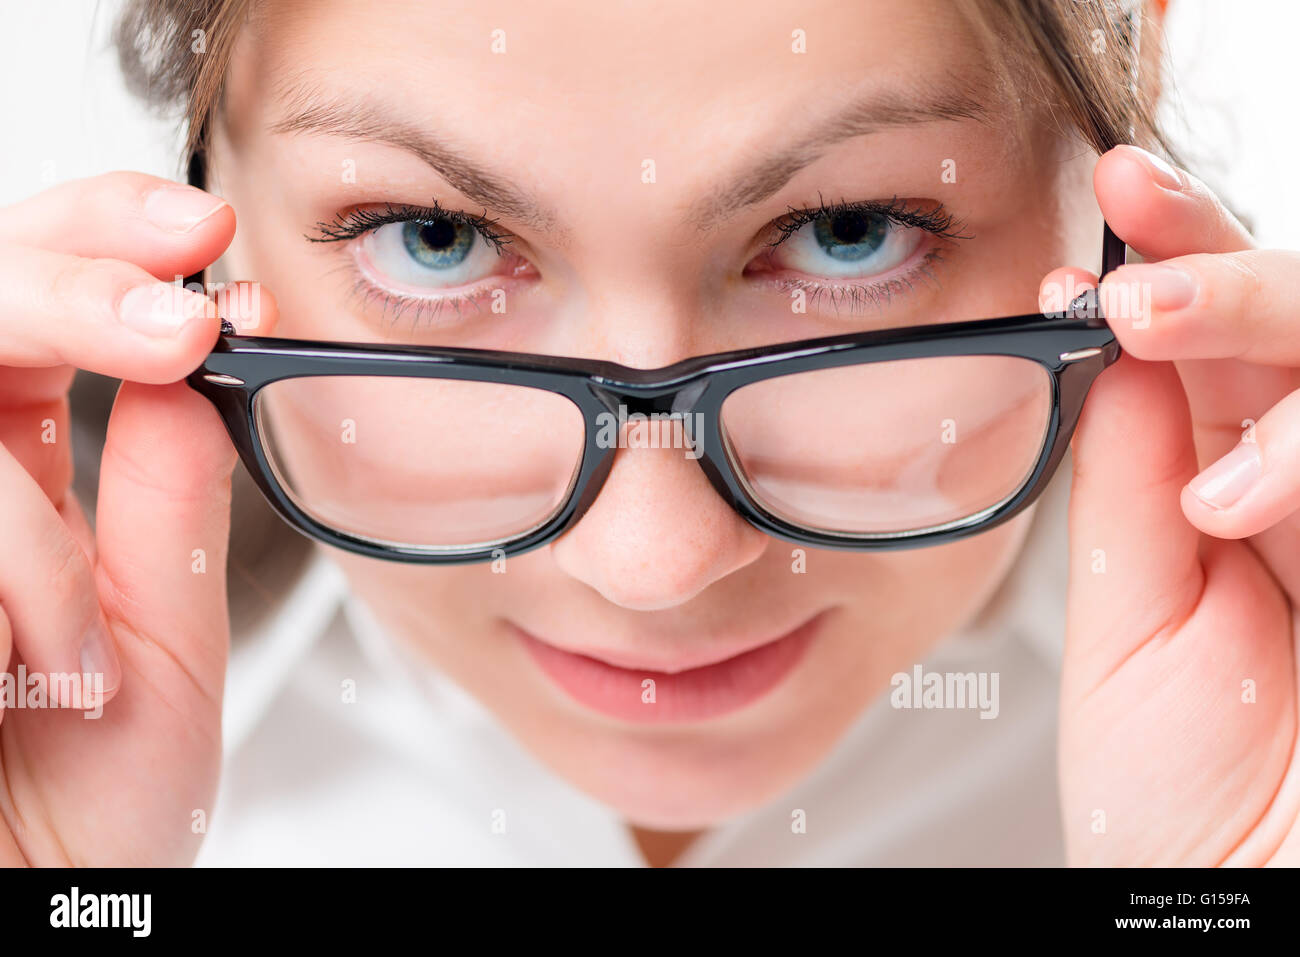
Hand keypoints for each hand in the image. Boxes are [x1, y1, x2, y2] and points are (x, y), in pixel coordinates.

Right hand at [0, 172, 264, 864]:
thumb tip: (206, 354)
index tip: (202, 239)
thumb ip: (169, 495)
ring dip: (25, 532)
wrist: (34, 910)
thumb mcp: (162, 635)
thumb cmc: (84, 805)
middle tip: (177, 320)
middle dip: (71, 286)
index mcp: (22, 470)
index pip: (41, 296)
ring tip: (81, 655)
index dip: (105, 238)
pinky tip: (20, 683)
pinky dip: (4, 592)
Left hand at [1054, 145, 1299, 864]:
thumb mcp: (1130, 633)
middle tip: (1132, 240)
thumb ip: (1129, 492)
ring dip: (1264, 324)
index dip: (1170, 271)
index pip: (1210, 360)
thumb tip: (1111, 357)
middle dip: (1221, 267)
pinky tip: (1244, 494)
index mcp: (1232, 506)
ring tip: (1151, 325)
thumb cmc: (1182, 814)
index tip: (1098, 225)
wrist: (1238, 913)